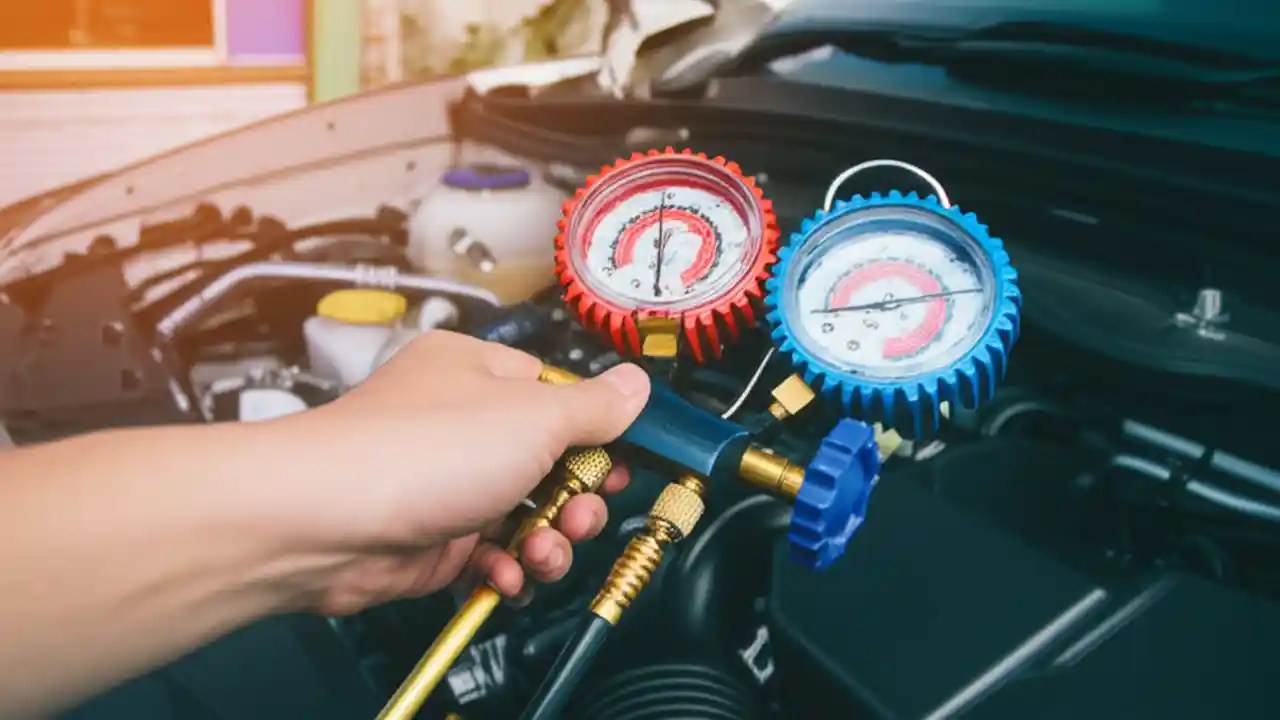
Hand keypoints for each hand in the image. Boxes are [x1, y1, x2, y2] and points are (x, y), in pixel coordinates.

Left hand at [274, 331, 650, 615]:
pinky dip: (506, 567)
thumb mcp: (533, 418)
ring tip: (544, 551)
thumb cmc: (412, 451)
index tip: (629, 461)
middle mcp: (461, 423)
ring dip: (548, 540)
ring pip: (525, 514)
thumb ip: (594, 408)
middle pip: (551, 462)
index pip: (562, 397)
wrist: (325, 523)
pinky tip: (507, 572)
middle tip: (583, 513)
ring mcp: (446, 482)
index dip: (601, 433)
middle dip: (578, 497)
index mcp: (481, 373)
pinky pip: (490, 553)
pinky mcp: (431, 537)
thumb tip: (635, 385)